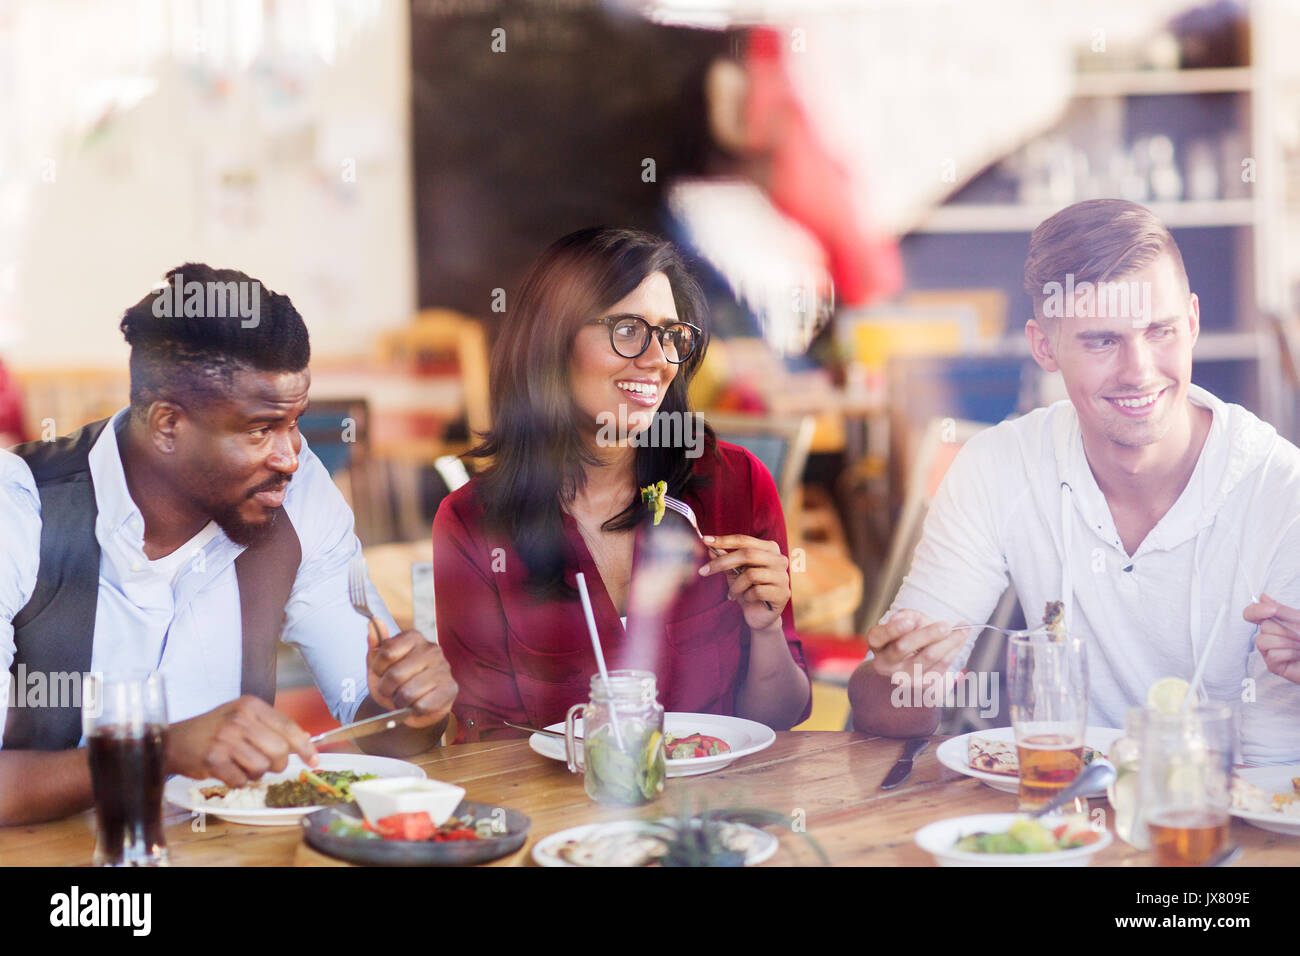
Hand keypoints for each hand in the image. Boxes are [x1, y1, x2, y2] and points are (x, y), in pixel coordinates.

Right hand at [165, 696, 316, 786]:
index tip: (314, 760)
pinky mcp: (213, 758)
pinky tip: (228, 771)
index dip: (304, 747)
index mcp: (251, 705)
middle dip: (278, 764)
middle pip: (279, 751)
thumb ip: (271, 727)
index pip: (288, 727)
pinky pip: (241, 780)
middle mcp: (239, 719)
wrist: (174, 740)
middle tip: (267, 765)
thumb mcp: (243, 718)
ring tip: (241, 765)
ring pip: (262, 767)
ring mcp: (225, 738)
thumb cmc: (214, 730)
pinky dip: (238, 781)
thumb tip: (303, 742)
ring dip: (255, 773)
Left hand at [366, 621, 457, 728]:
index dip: (378, 669)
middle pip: (395, 675)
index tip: (381, 672)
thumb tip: (373, 623)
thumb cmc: (395, 682)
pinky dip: (415, 710)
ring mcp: (443, 669)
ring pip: (407, 693)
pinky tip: (418, 704)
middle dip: (387, 689)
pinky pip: (422, 706)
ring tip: (405, 698)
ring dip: (400, 702)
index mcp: (413, 638)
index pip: (387, 651)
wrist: (411, 705)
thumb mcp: (378, 665)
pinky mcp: (450, 689)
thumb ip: (375, 645)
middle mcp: (431, 649)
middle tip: (392, 690)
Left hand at [697, 533, 789, 630]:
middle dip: (722, 562)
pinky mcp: (783, 593)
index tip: (705, 540)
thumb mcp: (734, 573)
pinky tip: (747, 600)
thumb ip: (725, 560)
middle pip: (747, 554)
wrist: (760, 615)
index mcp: (769, 549)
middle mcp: (779, 559)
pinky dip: (746, 596)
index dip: (724, 540)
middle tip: (703, 571)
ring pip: (751, 574)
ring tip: (732, 593)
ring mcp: (783, 576)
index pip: (745, 540)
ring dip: (736, 586)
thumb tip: (710, 549)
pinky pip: (757, 591)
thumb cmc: (747, 590)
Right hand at [865, 609, 966, 684]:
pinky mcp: (920, 685)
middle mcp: (885, 663)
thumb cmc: (907, 636)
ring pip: (927, 657)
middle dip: (927, 634)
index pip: (880, 635)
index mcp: (876, 643)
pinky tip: (960, 641)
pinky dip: (953, 652)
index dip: (894, 629)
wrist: (910, 665)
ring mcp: (902, 677)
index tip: (910, 622)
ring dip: (949, 642)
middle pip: (904, 647)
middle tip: (946, 626)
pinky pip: (940, 667)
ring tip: (964, 629)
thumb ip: (907, 616)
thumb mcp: (904, 622)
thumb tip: (910, 620)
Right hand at [1243, 593, 1299, 684]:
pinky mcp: (1273, 665)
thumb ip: (1283, 610)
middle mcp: (1270, 636)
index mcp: (1276, 623)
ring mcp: (1270, 651)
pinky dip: (1289, 653)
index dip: (1256, 611)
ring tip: (1299, 645)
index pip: (1252, 614)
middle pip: (1263, 627)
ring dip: (1286, 642)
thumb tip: (1262, 597)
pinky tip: (1297, 655)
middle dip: (1284, 629)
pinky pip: (1272, 655)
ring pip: (1263, 641)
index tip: (1272, 610)